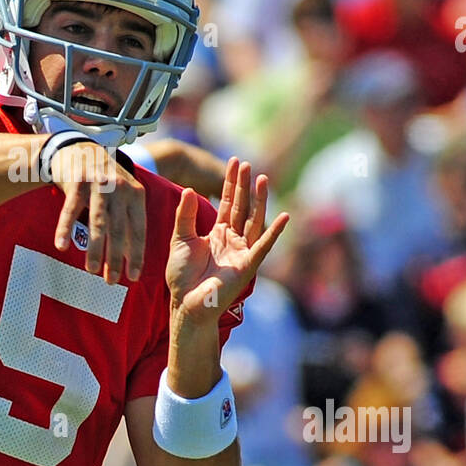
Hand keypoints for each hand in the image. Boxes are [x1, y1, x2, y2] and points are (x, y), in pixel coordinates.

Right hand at [52, 141, 145, 283]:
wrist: (78, 147)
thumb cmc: (102, 178)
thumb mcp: (123, 191)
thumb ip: (129, 215)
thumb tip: (132, 253)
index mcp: (135, 193)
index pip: (138, 230)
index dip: (136, 255)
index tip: (133, 277)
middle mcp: (119, 188)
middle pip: (118, 230)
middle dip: (115, 258)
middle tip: (110, 281)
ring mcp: (98, 184)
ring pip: (98, 223)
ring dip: (95, 249)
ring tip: (92, 270)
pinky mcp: (77, 182)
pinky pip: (71, 211)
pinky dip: (65, 229)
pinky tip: (61, 246)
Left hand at [165, 157, 288, 320]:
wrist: (185, 303)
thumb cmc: (182, 276)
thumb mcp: (180, 239)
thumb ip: (185, 215)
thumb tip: (189, 189)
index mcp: (218, 232)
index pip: (227, 202)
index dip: (231, 183)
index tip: (236, 162)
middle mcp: (233, 239)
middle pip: (241, 207)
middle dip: (244, 186)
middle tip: (247, 164)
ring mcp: (242, 251)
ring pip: (254, 221)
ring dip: (259, 201)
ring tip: (263, 179)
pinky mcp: (247, 265)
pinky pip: (263, 246)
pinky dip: (274, 233)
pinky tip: (285, 217)